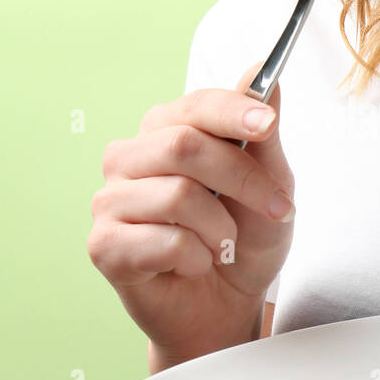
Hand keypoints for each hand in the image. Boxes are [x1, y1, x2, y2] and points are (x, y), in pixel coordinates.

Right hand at [88, 61, 294, 366]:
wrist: (225, 306)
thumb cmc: (242, 241)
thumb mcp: (270, 185)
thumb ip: (263, 135)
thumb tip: (261, 72)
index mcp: (165, 131)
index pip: (194, 105)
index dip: (233, 111)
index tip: (267, 125)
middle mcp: (129, 158)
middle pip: (183, 145)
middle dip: (241, 179)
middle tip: (275, 208)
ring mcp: (110, 201)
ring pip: (177, 196)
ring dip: (221, 228)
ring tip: (223, 244)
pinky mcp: (104, 246)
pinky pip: (164, 241)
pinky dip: (197, 257)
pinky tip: (195, 264)